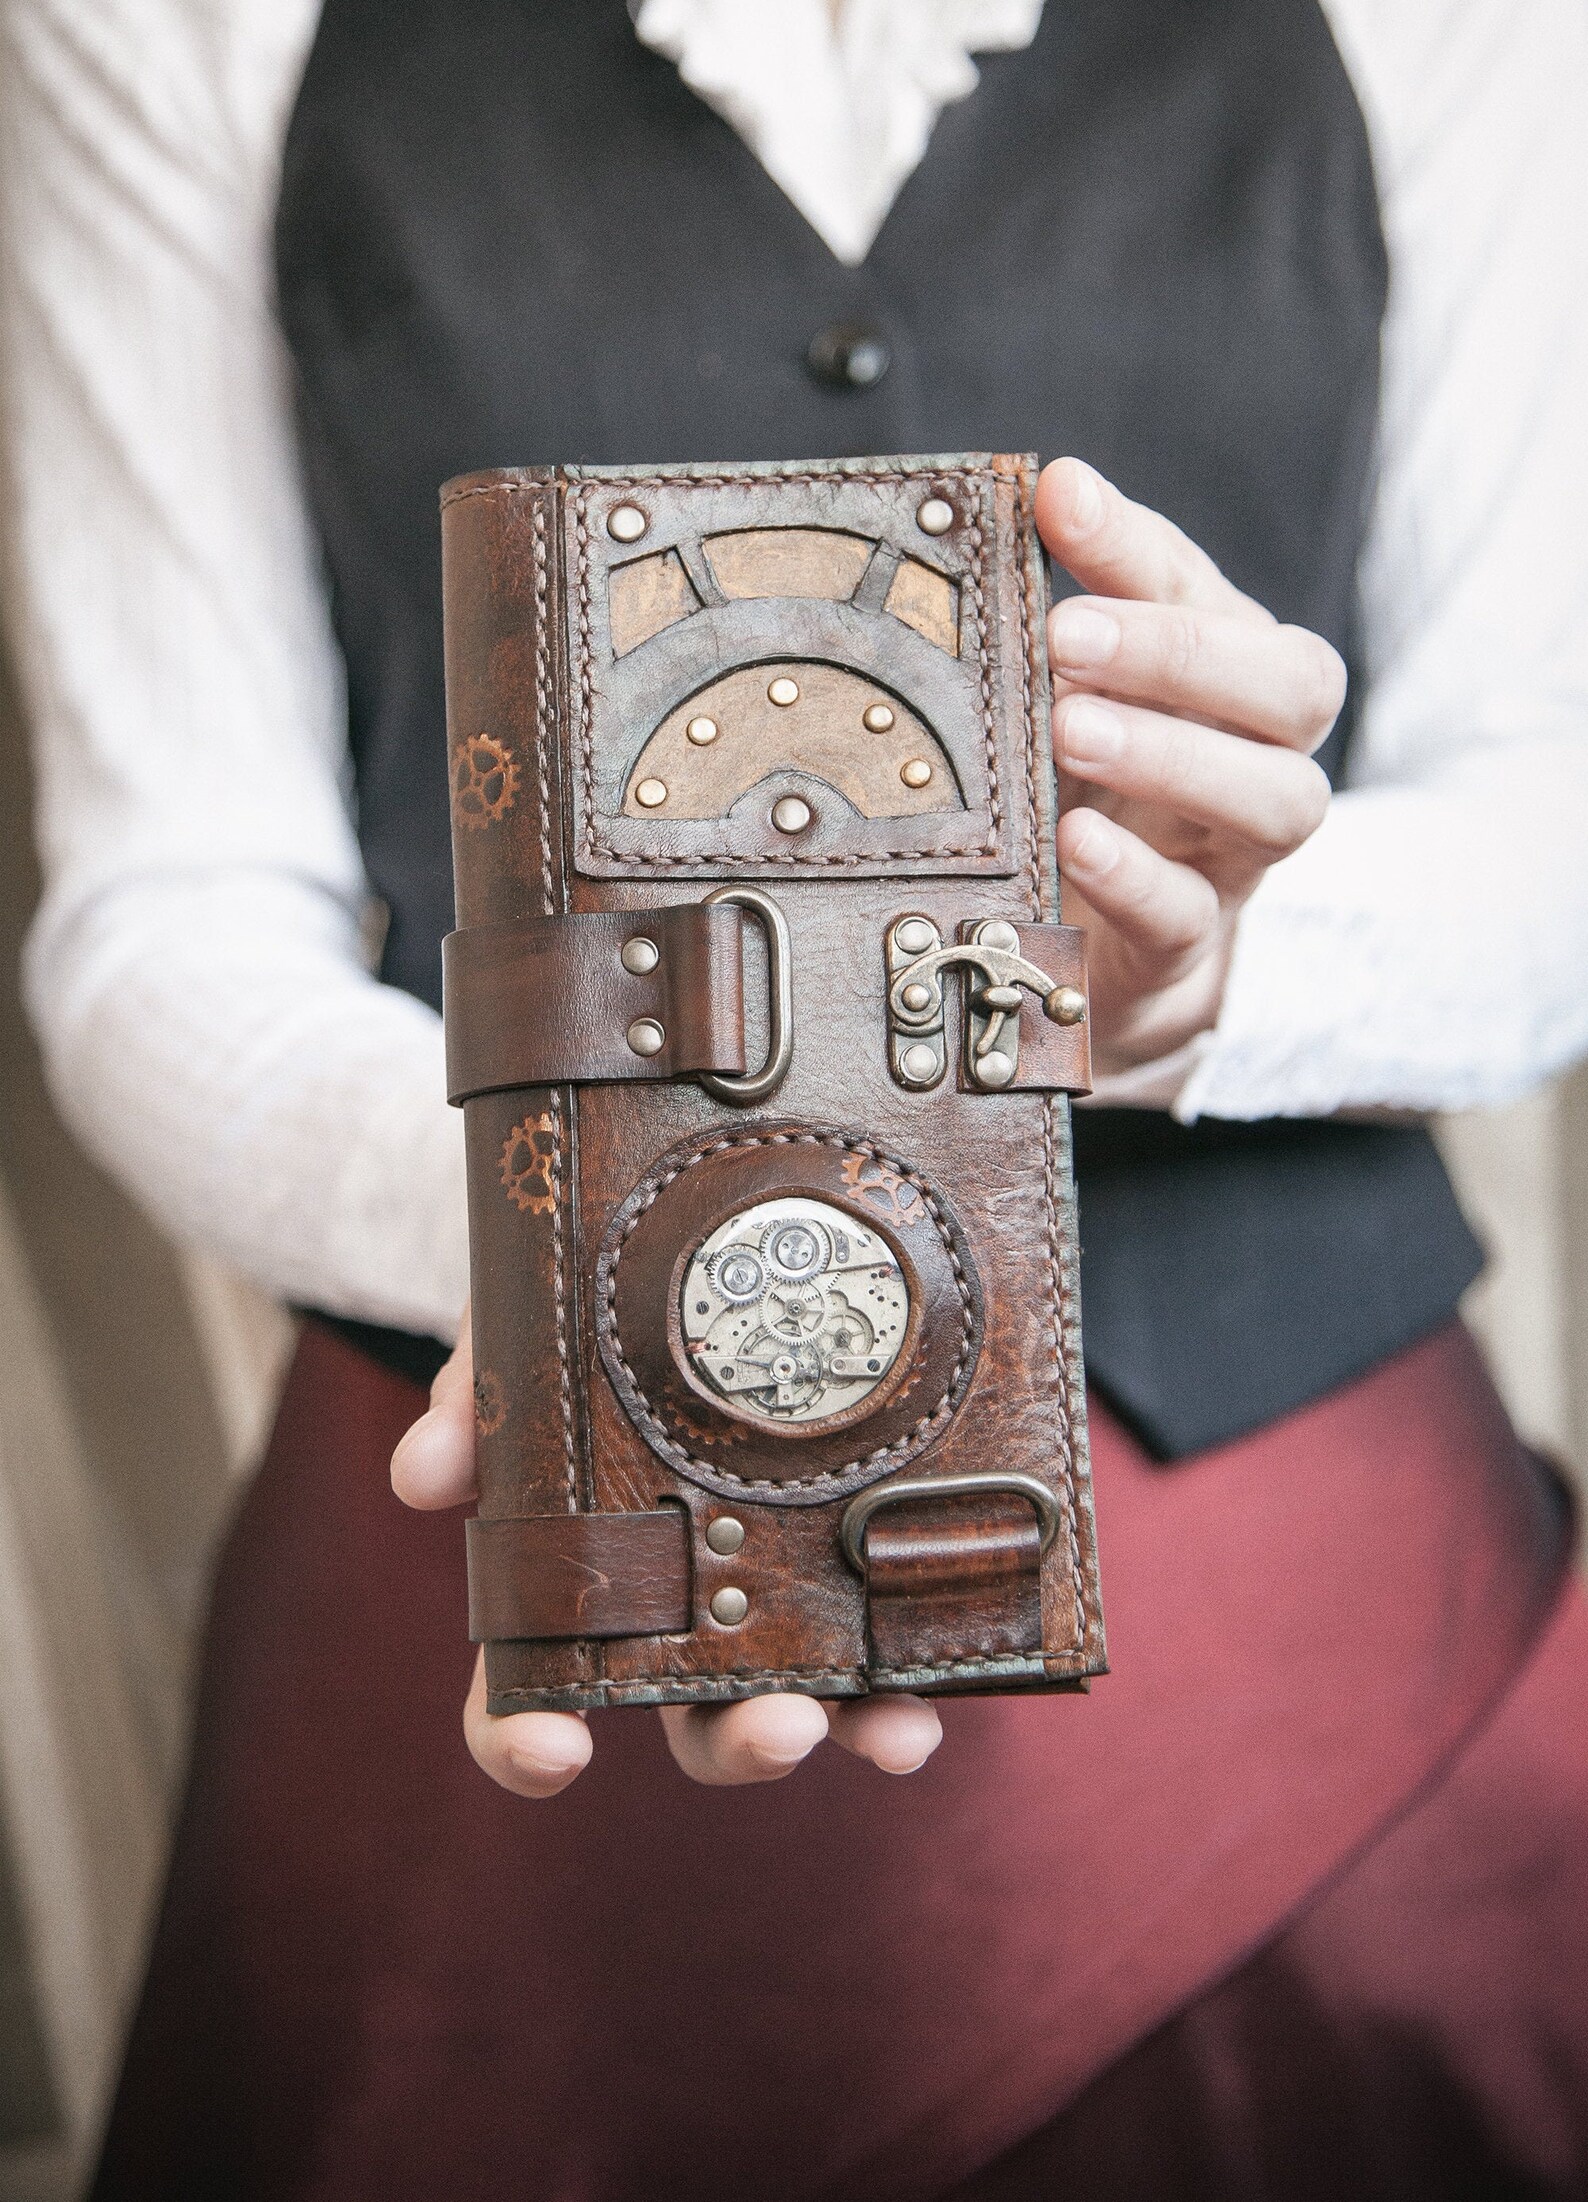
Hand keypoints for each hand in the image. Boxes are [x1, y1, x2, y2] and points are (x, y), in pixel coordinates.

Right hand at [391, 1310, 942, 1797]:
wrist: (713, 1228)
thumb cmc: (591, 1313)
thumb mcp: (521, 1330)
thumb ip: (473, 1393)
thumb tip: (423, 1480)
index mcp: (579, 1582)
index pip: (527, 1694)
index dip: (527, 1740)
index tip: (555, 1755)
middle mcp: (681, 1614)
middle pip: (695, 1722)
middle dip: (737, 1743)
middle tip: (775, 1729)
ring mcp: (777, 1593)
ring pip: (807, 1698)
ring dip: (850, 1729)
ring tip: (892, 1731)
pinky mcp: (862, 1556)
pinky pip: (894, 1634)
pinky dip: (918, 1670)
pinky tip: (942, 1681)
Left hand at [1035, 459, 1340, 1074]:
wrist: (1072, 964)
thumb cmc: (1068, 802)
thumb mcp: (1052, 708)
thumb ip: (1042, 622)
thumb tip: (1015, 507)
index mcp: (1221, 679)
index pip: (1204, 591)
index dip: (1137, 543)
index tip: (1058, 497)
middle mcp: (1253, 758)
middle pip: (1291, 687)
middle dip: (1182, 651)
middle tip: (1067, 633)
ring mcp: (1230, 859)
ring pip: (1276, 799)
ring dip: (1175, 755)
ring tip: (1072, 727)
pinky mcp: (1185, 952)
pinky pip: (1190, 913)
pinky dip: (1136, 876)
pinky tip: (1076, 841)